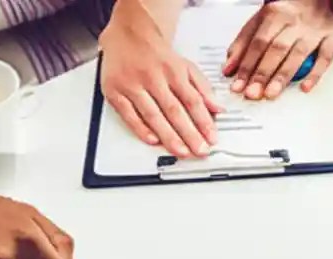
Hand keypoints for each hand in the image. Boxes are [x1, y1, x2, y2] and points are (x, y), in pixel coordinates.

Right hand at [99, 0, 222, 156]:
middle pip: (174, 110)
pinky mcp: (115, 91)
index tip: (212, 138)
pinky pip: (129, 115)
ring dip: (169, 137)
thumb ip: (202, 87)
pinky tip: (154, 140)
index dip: (203, 121)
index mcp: (173, 70)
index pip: (192, 100)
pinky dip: (141, 129)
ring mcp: (132, 85)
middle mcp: (153, 77)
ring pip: (153, 115)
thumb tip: (217, 109)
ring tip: (182, 151)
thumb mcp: (184, 65)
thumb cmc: (156, 54)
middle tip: (200, 150)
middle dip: (189, 134)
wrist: (127, 33)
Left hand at [224, 0, 332, 99]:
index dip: (246, 65)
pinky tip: (305, 87)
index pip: (257, 42)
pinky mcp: (331, 37)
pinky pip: (326, 56)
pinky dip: (316, 73)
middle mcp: (295, 21)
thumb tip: (229, 68)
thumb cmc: (287, 12)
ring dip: (283, 76)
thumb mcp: (261, 20)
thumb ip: (243, 43)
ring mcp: (314, 30)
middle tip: (252, 92)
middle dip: (262, 73)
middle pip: (276, 49)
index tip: (238, 84)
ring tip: (271, 93)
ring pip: (298, 54)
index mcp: (275, 14)